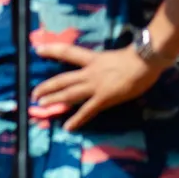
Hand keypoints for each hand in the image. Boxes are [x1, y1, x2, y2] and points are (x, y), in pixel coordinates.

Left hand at [31, 45, 167, 131]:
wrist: (145, 61)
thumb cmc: (136, 57)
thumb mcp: (114, 56)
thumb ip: (105, 63)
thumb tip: (105, 66)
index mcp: (93, 59)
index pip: (68, 52)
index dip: (52, 50)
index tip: (38, 50)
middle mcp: (89, 72)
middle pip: (62, 79)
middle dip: (47, 86)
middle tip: (33, 92)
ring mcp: (95, 86)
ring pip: (69, 94)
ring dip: (54, 99)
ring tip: (40, 104)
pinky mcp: (104, 98)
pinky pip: (87, 111)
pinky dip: (77, 120)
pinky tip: (68, 127)